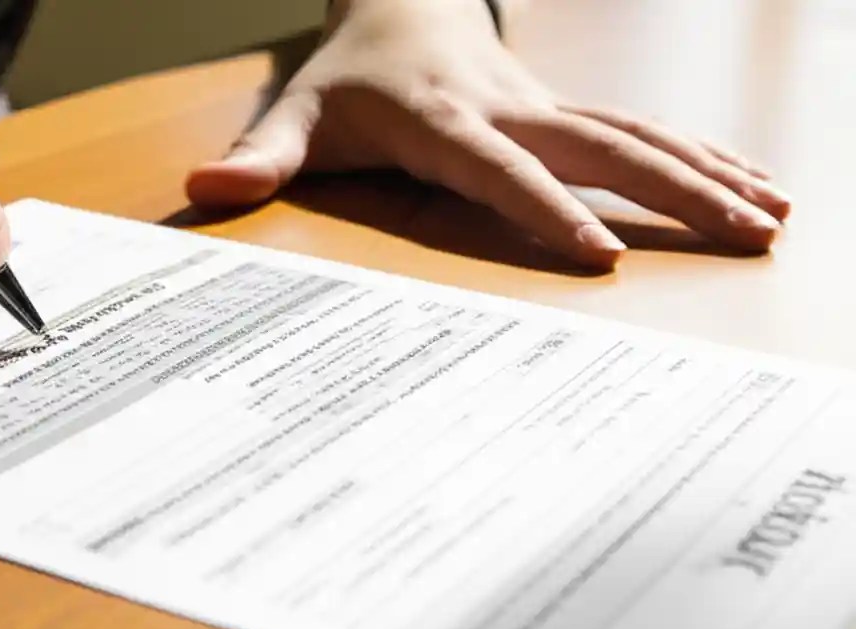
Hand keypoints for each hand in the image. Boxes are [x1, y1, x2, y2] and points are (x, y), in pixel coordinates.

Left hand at [186, 0, 789, 268]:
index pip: (499, 168)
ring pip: (639, 135)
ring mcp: (549, 106)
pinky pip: (644, 130)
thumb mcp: (299, 111)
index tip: (597, 254)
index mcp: (443, 121)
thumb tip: (205, 189)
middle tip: (745, 235)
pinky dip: (701, 155)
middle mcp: (511, 111)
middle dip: (673, 190)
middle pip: (601, 146)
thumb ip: (263, 156)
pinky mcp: (569, 110)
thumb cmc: (350, 79)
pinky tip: (754, 185)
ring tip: (775, 217)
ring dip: (708, 172)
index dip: (544, 207)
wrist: (400, 5)